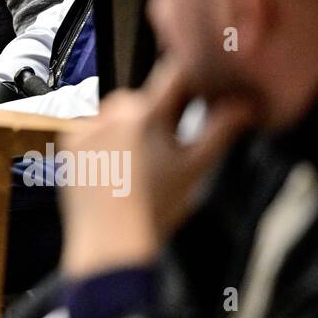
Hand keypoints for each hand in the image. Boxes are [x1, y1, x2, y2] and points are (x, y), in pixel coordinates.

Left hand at [57, 59, 253, 277]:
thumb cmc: (153, 210)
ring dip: (135, 127)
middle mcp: (110, 110)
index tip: (207, 89)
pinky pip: (97, 128)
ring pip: (123, 113)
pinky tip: (119, 168)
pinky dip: (109, 140)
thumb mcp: (195, 168)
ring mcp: (87, 124)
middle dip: (164, 113)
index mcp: (144, 111)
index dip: (195, 76)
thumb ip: (222, 129)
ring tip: (143, 166)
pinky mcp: (70, 140)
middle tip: (173, 147)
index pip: (176, 72)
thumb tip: (246, 102)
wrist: (108, 244)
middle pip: (149, 97)